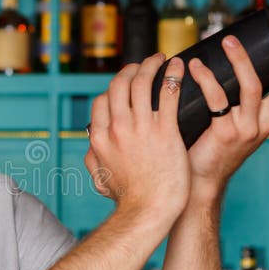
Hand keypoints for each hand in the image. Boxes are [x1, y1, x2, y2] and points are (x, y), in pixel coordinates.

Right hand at [85, 53, 190, 222]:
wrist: (150, 211)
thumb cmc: (130, 198)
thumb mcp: (101, 179)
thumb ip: (93, 160)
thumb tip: (90, 149)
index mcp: (100, 138)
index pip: (102, 100)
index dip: (114, 87)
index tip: (126, 82)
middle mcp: (117, 128)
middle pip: (119, 85)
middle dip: (131, 68)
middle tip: (144, 64)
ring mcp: (141, 128)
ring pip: (142, 83)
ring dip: (151, 65)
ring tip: (161, 59)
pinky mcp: (165, 131)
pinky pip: (168, 93)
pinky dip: (173, 75)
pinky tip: (178, 67)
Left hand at [186, 28, 268, 196]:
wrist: (198, 180)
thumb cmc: (211, 148)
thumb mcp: (235, 124)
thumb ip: (236, 102)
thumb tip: (223, 65)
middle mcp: (263, 124)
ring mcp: (245, 130)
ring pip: (253, 88)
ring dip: (242, 60)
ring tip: (228, 40)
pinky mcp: (223, 134)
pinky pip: (217, 100)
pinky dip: (206, 78)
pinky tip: (195, 66)